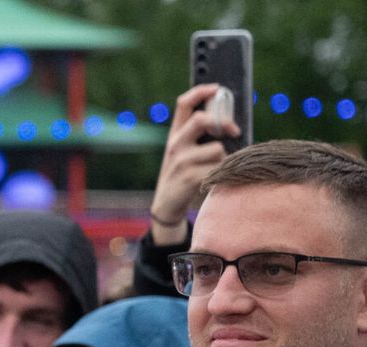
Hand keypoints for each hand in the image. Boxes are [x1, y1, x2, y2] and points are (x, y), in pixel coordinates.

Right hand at [149, 84, 237, 244]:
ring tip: (217, 167)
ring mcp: (180, 161)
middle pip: (200, 120)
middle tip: (234, 131)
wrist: (166, 204)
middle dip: (222, 123)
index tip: (217, 89)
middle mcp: (175, 145)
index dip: (201, 91)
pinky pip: (218, 168)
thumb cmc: (183, 174)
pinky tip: (215, 179)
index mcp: (175, 135)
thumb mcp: (184, 152)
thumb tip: (231, 124)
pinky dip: (223, 173)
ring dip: (225, 158)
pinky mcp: (189, 178)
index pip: (183, 104)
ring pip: (217, 148)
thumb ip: (200, 137)